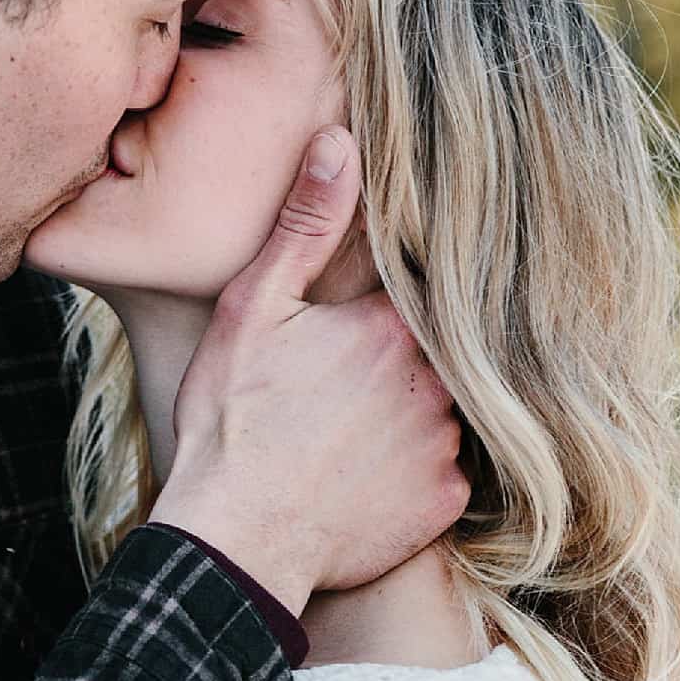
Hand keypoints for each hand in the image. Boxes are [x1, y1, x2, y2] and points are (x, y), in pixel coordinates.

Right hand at [146, 126, 471, 618]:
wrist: (234, 538)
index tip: (359, 326)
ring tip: (352, 433)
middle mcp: (438, 382)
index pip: (420, 292)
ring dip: (411, 416)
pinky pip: (444, 475)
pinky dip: (413, 473)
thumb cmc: (232, 420)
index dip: (388, 308)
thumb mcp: (254, 308)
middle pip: (438, 353)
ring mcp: (446, 446)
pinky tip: (366, 477)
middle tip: (346, 386)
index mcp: (395, 326)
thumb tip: (343, 142)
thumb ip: (307, 225)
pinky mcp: (444, 504)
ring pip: (446, 412)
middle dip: (400, 362)